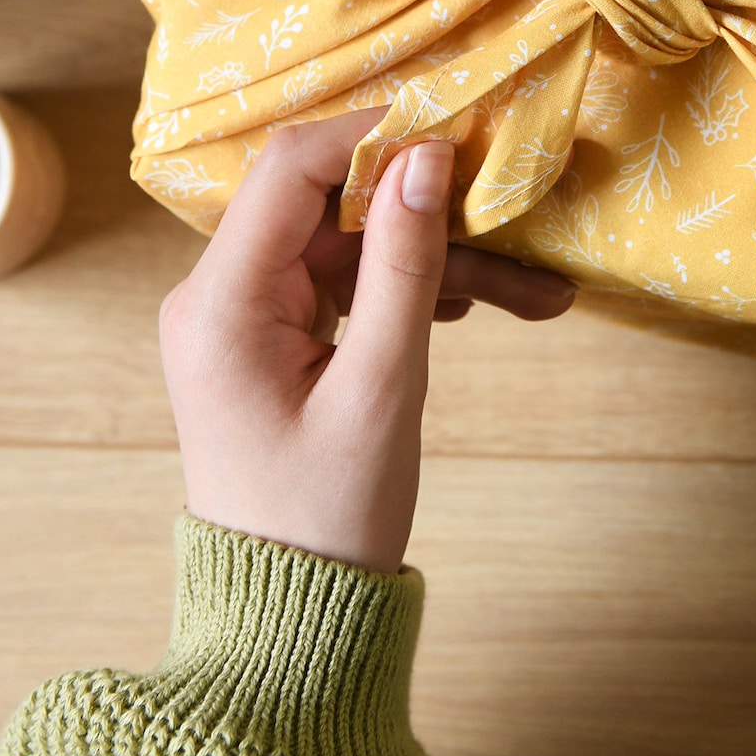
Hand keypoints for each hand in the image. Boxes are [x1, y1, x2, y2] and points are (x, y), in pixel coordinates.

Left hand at [159, 109, 574, 570]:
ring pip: (352, 249)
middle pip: (331, 209)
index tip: (457, 133)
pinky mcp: (275, 337)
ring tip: (538, 296)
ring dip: (439, 262)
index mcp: (219, 304)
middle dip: (427, 213)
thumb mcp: (380, 389)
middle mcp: (217, 295)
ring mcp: (246, 316)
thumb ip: (403, 267)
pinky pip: (349, 285)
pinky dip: (412, 292)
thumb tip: (425, 158)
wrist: (291, 622)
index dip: (372, 138)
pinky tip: (476, 309)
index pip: (289, 170)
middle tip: (515, 216)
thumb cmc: (327, 519)